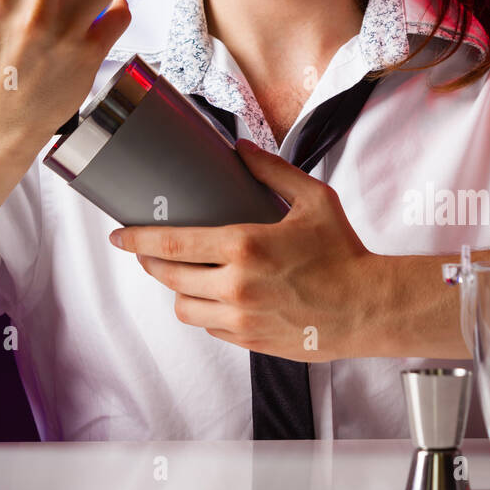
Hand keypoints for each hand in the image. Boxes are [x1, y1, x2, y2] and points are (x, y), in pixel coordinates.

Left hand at [109, 139, 383, 362]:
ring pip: (184, 308)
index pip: (172, 244)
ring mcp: (241, 318)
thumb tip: (240, 147)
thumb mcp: (313, 199)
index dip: (138, 240)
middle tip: (146, 253)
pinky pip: (210, 328)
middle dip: (150, 264)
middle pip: (169, 277)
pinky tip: (216, 296)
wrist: (368, 307)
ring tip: (182, 276)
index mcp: (245, 246)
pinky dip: (206, 312)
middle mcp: (237, 286)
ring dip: (178, 290)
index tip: (120, 236)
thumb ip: (272, 171)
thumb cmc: (343, 252)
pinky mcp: (251, 342)